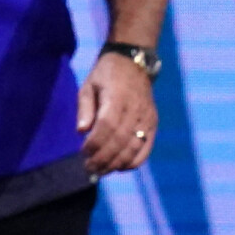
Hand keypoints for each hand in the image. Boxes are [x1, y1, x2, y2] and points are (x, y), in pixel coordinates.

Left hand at [77, 51, 157, 174]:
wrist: (133, 63)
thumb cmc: (106, 74)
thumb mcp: (89, 85)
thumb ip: (85, 108)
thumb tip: (81, 132)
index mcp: (117, 98)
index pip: (107, 126)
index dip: (95, 143)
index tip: (83, 153)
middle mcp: (135, 109)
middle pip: (120, 140)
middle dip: (104, 158)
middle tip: (90, 169)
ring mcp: (147, 117)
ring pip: (134, 147)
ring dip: (116, 163)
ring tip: (101, 171)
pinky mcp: (153, 123)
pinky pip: (146, 148)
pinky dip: (134, 161)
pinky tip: (120, 167)